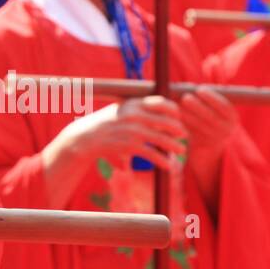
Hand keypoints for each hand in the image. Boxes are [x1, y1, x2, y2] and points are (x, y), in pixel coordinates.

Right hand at [57, 95, 187, 170]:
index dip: (174, 110)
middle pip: (166, 122)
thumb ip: (138, 110)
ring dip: (175, 146)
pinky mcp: (130, 146)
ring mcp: (133, 130)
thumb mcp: (120, 110)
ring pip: (162, 139)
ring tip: (181, 150)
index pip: (161, 102)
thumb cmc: (104, 123)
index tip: (177, 117)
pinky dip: (163, 161)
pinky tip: (169, 166)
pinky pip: (153, 154)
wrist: (85, 137)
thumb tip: (160, 114)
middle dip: (178, 129)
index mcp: (133, 103)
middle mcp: (134, 115)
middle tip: (184, 135)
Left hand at [178, 86, 235, 159]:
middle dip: (197, 106)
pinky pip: (192, 132)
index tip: (199, 89)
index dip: (212, 98)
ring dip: (186, 114)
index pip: (225, 107)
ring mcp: (216, 138)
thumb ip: (204, 97)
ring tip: (176, 105)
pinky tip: (175, 115)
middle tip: (185, 97)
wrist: (210, 142)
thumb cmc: (209, 115)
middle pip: (211, 117)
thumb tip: (187, 86)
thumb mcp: (213, 108)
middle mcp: (227, 129)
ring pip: (199, 125)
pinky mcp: (203, 144)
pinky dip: (183, 123)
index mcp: (232, 117)